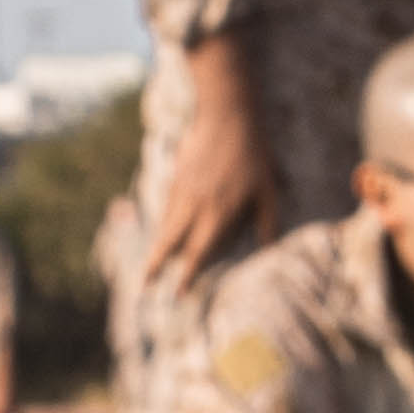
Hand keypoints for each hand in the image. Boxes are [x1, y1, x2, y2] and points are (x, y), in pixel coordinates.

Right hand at [149, 41, 273, 288]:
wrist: (226, 117)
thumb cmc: (253, 155)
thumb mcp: (268, 190)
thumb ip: (267, 222)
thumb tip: (269, 249)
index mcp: (218, 214)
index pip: (198, 253)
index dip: (188, 276)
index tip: (178, 295)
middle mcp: (194, 207)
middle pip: (168, 243)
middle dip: (155, 266)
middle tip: (144, 286)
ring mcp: (181, 192)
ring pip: (165, 226)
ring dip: (160, 246)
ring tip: (154, 264)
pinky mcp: (176, 178)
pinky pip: (167, 207)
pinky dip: (165, 223)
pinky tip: (167, 228)